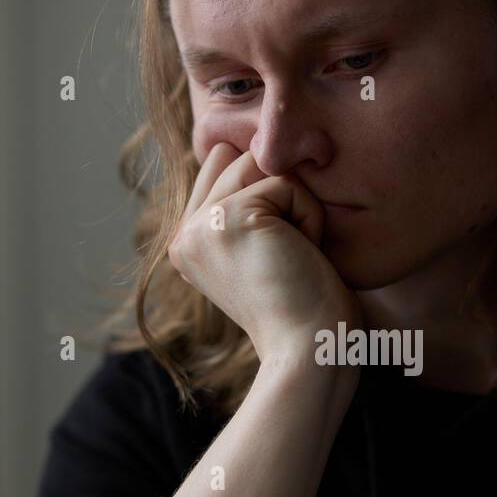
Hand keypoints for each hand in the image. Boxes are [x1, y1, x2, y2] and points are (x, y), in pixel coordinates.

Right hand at [167, 145, 363, 363]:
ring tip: (295, 257)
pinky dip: (310, 218)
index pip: (223, 165)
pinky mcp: (228, 217)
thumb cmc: (308, 309)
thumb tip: (255, 144)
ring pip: (262, 164)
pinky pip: (287, 183)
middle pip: (243, 158)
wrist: (312, 352)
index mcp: (188, 245)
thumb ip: (251, 202)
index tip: (283, 251)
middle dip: (283, 198)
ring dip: (297, 207)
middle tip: (291, 257)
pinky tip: (302, 259)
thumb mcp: (268, 250)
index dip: (268, 191)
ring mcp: (201, 226)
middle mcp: (184, 235)